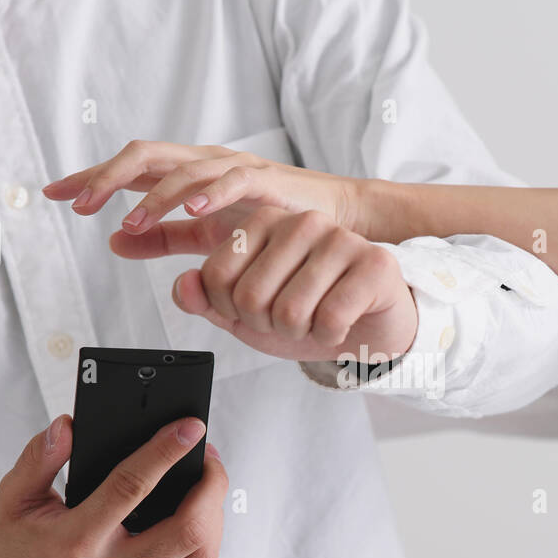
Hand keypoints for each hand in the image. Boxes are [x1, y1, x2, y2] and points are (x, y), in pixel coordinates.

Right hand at [0, 414, 227, 557]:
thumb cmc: (10, 556)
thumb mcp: (12, 501)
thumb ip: (40, 458)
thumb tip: (70, 425)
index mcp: (72, 543)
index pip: (131, 486)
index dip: (166, 451)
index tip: (191, 427)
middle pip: (189, 532)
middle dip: (212, 488)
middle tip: (209, 462)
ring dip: (214, 522)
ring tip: (205, 495)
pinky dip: (197, 554)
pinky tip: (190, 531)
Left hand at [42, 139, 367, 246]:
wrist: (331, 219)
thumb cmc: (268, 222)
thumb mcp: (205, 235)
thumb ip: (161, 237)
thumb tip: (114, 241)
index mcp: (186, 174)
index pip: (129, 169)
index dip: (90, 177)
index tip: (52, 191)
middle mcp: (204, 163)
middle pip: (145, 157)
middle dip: (107, 178)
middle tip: (78, 203)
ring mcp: (234, 168)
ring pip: (182, 170)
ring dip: (151, 197)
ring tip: (127, 221)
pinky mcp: (264, 181)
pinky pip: (231, 182)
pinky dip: (207, 195)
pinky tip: (188, 210)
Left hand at [173, 205, 418, 363]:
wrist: (369, 328)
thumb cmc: (309, 314)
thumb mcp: (246, 314)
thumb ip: (207, 299)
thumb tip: (182, 284)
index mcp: (263, 222)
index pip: (215, 276)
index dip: (233, 312)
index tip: (261, 309)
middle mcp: (301, 221)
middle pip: (250, 297)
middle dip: (270, 325)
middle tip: (295, 318)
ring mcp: (340, 238)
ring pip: (291, 311)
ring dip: (302, 333)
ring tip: (318, 319)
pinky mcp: (375, 262)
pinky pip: (330, 318)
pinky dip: (331, 336)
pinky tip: (344, 322)